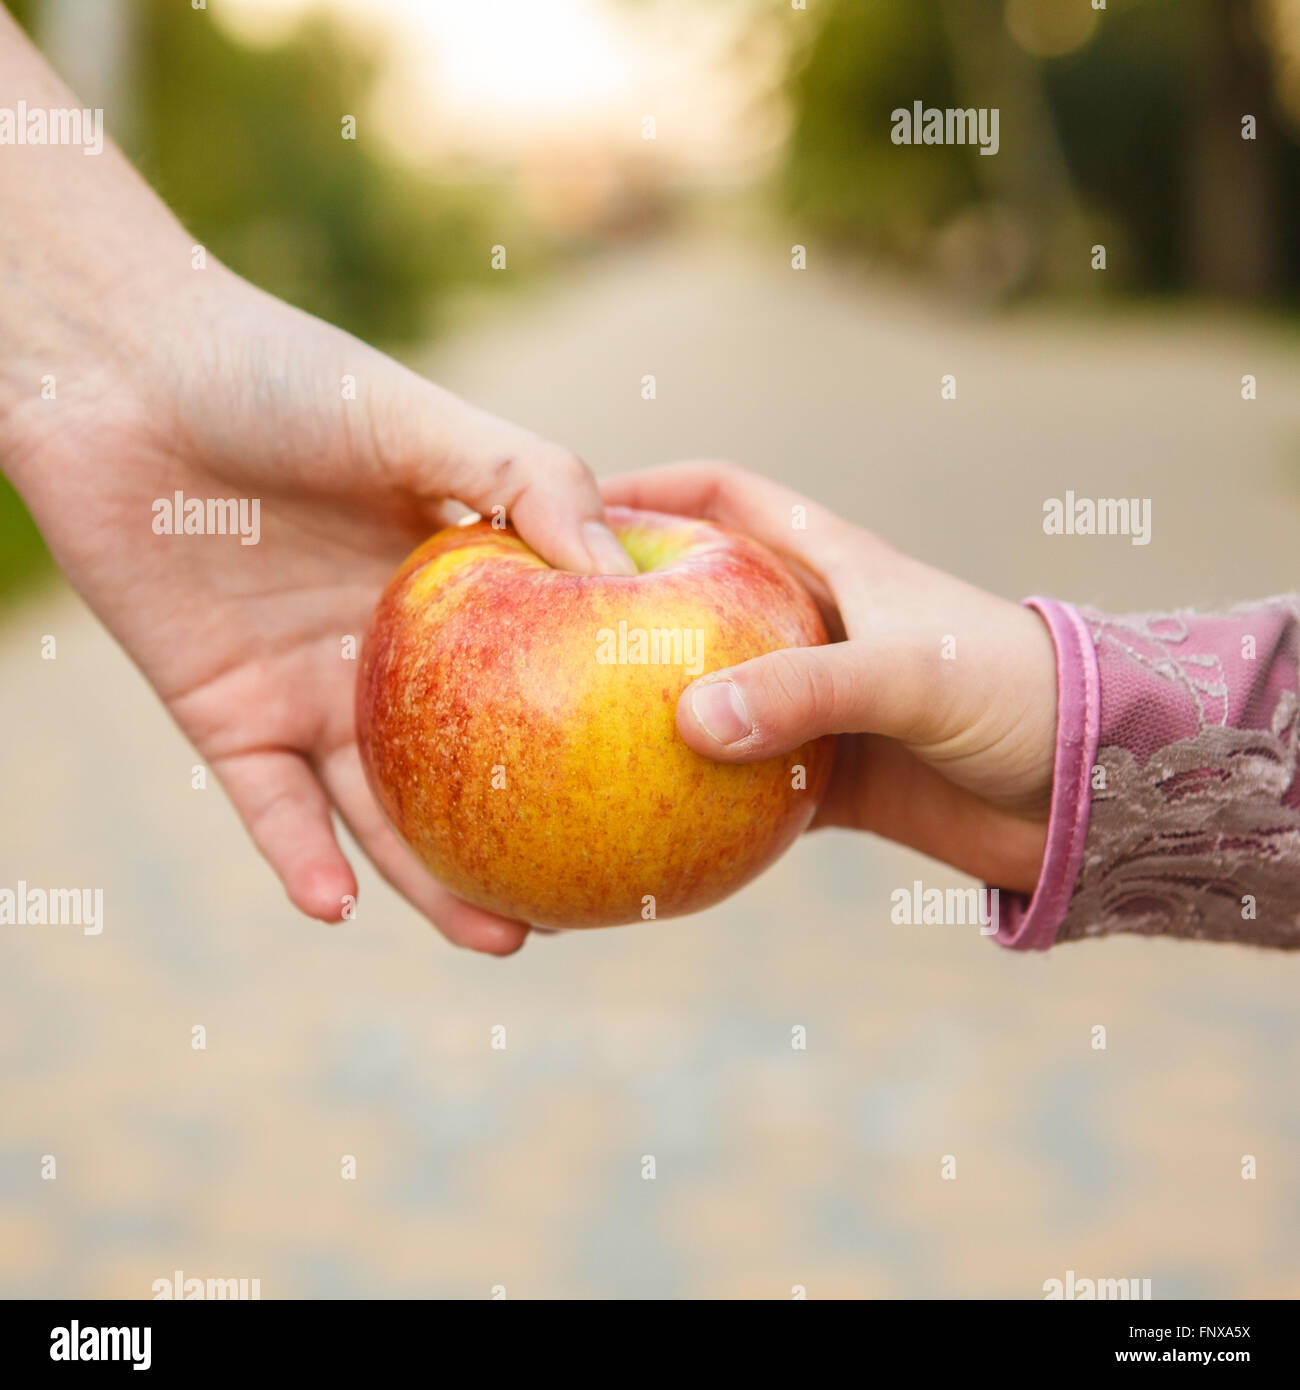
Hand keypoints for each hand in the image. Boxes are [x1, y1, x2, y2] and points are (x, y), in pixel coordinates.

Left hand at [5, 266, 634, 953]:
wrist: (121, 372)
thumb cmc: (280, 376)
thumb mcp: (425, 419)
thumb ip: (529, 480)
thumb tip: (624, 565)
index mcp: (448, 593)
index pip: (534, 680)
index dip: (587, 737)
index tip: (651, 790)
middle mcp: (387, 657)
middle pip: (466, 772)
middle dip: (519, 844)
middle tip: (587, 906)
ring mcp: (309, 692)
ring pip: (380, 812)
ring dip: (429, 882)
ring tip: (498, 936)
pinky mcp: (225, 715)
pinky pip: (270, 805)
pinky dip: (301, 857)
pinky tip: (339, 903)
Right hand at [601, 462, 1057, 893]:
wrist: (1097, 789)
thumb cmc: (1020, 695)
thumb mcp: (912, 674)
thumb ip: (806, 691)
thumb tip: (691, 723)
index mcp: (832, 566)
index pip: (725, 496)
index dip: (650, 487)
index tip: (567, 506)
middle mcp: (815, 628)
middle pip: (698, 598)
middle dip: (627, 605)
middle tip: (544, 627)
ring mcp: (820, 705)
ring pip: (713, 697)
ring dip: (653, 712)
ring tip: (568, 731)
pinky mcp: (834, 779)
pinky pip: (746, 786)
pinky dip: (698, 799)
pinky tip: (642, 820)